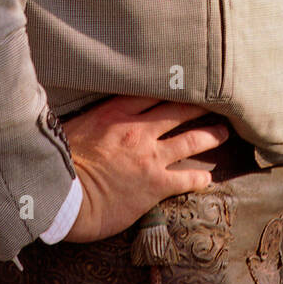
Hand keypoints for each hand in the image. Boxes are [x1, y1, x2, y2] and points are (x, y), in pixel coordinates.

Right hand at [62, 95, 230, 242]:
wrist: (66, 200)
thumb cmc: (60, 164)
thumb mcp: (71, 128)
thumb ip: (89, 117)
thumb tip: (87, 112)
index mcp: (115, 113)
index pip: (151, 92)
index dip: (170, 87)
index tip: (183, 83)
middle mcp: (138, 130)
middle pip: (178, 110)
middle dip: (197, 106)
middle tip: (213, 103)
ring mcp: (150, 157)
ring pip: (190, 139)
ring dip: (210, 135)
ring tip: (223, 132)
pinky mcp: (156, 184)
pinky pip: (186, 178)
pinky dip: (199, 177)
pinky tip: (207, 178)